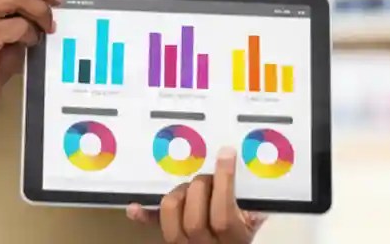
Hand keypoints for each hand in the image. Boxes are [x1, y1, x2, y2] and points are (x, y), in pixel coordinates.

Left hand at [127, 147, 267, 243]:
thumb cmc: (243, 230)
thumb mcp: (256, 219)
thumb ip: (254, 200)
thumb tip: (247, 167)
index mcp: (234, 239)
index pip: (224, 214)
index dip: (224, 181)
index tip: (226, 154)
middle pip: (194, 218)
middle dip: (200, 187)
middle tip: (207, 177)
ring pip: (172, 221)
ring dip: (179, 195)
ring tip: (189, 189)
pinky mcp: (170, 241)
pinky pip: (154, 230)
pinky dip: (144, 216)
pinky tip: (134, 207)